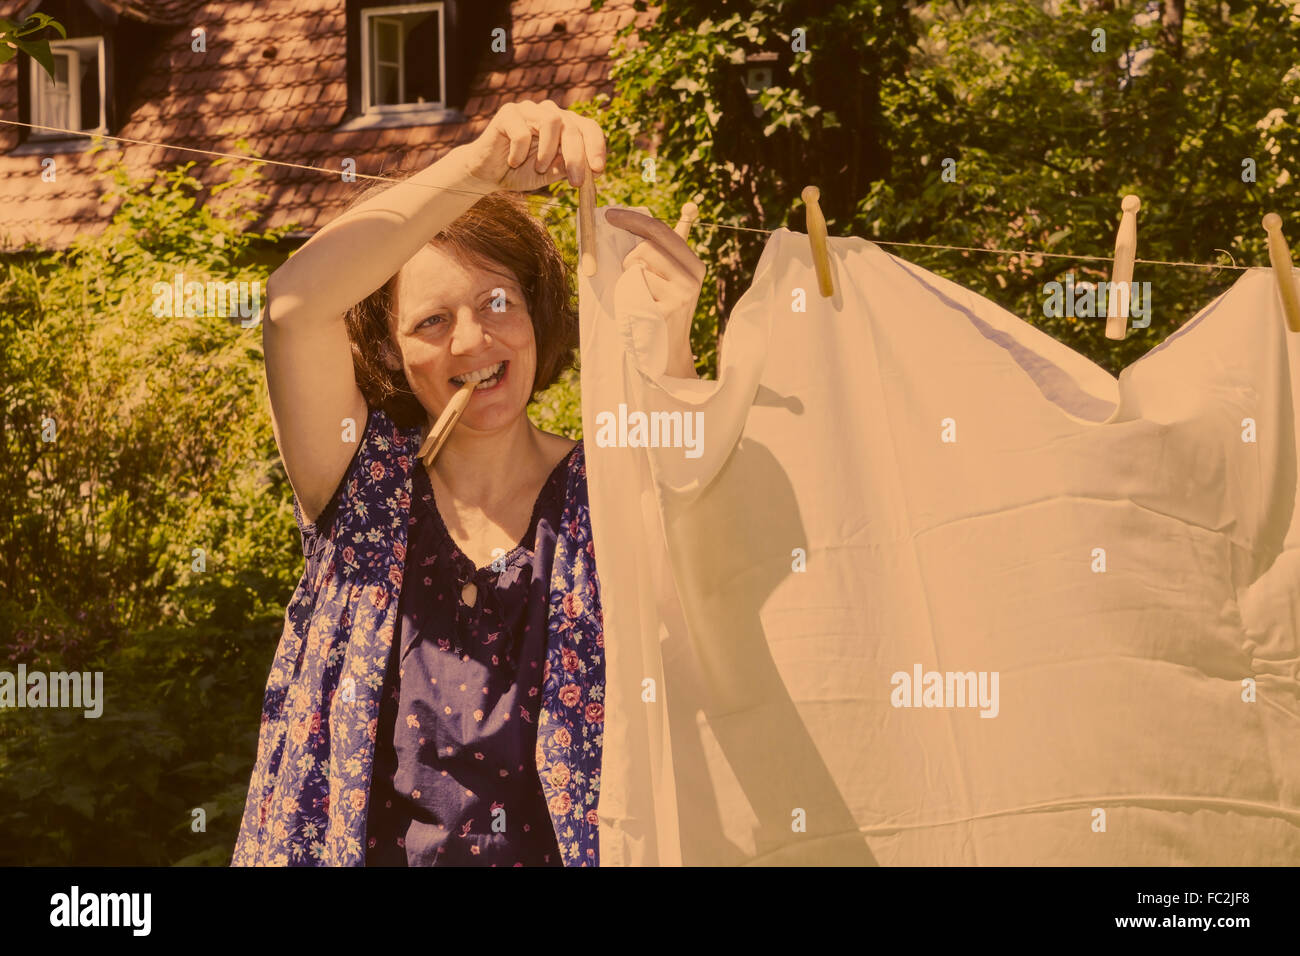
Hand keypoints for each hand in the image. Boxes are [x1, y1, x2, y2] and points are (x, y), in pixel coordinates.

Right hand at [453, 99, 605, 192]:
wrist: (488, 173)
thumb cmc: (521, 172)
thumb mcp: (550, 173)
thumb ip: (568, 167)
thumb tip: (593, 170)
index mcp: (564, 124)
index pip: (588, 127)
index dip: (597, 147)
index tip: (599, 170)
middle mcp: (549, 112)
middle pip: (572, 127)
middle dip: (577, 157)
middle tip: (576, 182)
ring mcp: (528, 109)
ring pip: (552, 121)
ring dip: (548, 152)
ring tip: (538, 168)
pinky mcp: (508, 113)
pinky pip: (522, 132)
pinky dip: (520, 153)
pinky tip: (513, 162)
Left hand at [606, 207, 705, 378]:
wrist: (667, 353)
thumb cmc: (662, 309)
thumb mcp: (671, 278)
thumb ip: (666, 249)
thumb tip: (674, 210)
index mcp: (694, 265)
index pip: (662, 231)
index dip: (634, 219)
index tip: (610, 215)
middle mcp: (692, 277)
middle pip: (648, 247)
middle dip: (629, 255)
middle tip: (628, 270)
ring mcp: (680, 295)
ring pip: (639, 267)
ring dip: (629, 278)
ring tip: (639, 294)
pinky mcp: (665, 311)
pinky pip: (634, 288)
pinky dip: (629, 295)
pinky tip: (640, 307)